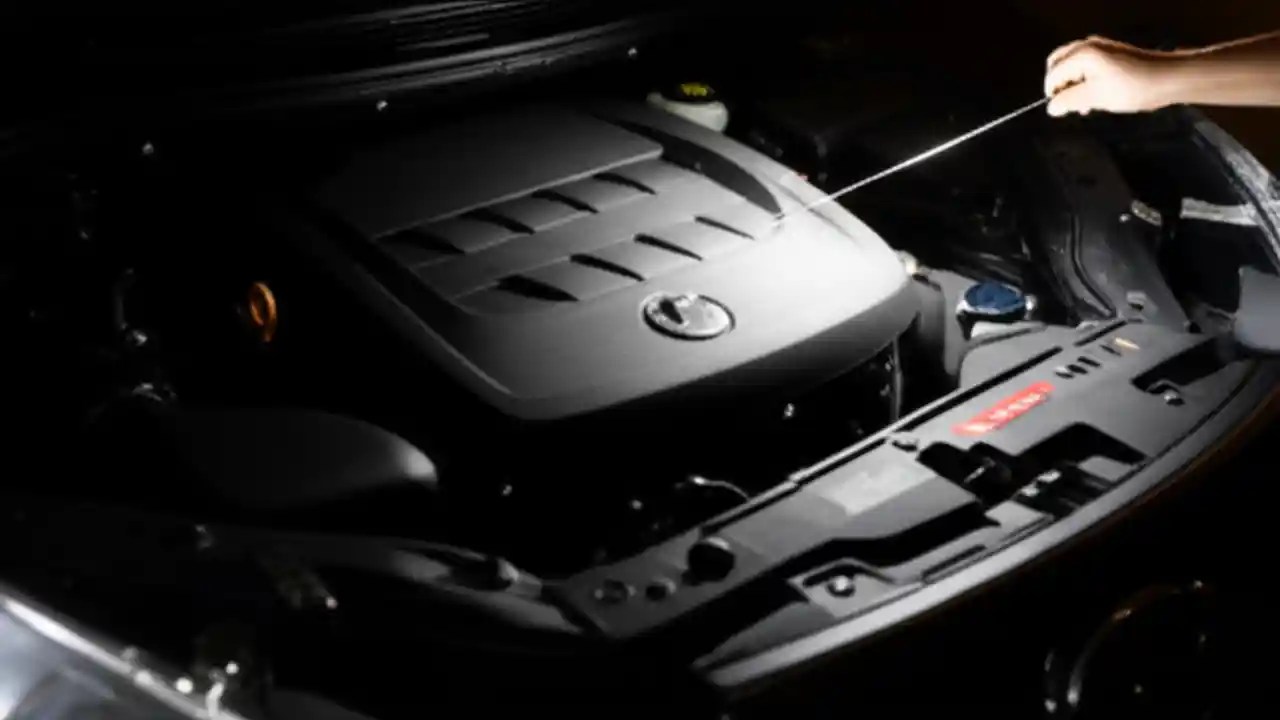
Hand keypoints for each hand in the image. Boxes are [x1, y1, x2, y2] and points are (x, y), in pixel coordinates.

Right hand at [1044, 36, 1173, 116]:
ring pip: (1071, 66)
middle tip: (1070, 105)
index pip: (1053, 75)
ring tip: (1086, 105)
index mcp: (1082, 54)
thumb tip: (1051, 107)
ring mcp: (1100, 48)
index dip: (1053, 94)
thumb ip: (1069, 101)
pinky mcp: (1110, 55)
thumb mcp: (1096, 98)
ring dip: (1073, 86)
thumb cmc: (1132, 88)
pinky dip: (1085, 81)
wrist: (1169, 78)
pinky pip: (1086, 66)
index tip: (1064, 111)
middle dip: (1060, 86)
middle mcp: (1087, 46)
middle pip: (1057, 65)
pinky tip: (1096, 97)